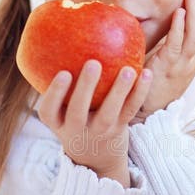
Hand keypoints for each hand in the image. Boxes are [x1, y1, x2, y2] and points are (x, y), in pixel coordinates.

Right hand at [37, 61, 152, 186]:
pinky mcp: (119, 130)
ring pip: (109, 113)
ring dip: (119, 90)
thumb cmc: (76, 120)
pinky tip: (146, 74)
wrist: (96, 159)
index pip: (48, 110)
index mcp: (56, 122)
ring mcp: (99, 131)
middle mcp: (75, 129)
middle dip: (85, 87)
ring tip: (128, 70)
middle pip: (78, 111)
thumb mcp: (61, 111)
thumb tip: (62, 35)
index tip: (63, 73)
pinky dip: (139, 93)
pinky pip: (130, 111)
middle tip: (93, 63)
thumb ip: (61, 85)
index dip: (54, 93)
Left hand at [136, 0, 194, 120]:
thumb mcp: (167, 62)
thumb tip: (160, 18)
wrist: (144, 111)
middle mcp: (194, 62)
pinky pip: (179, 46)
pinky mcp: (170, 69)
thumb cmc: (151, 84)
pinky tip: (180, 12)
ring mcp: (184, 66)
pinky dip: (181, 28)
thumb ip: (169, 43)